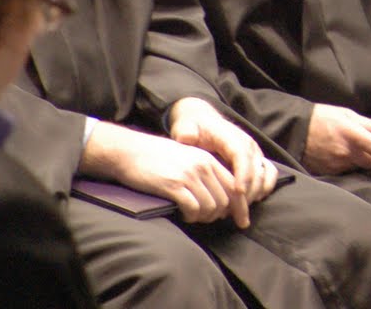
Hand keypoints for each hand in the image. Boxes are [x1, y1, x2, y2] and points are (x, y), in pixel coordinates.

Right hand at [83, 121, 245, 225]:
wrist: (130, 151)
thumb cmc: (157, 157)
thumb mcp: (188, 158)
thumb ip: (205, 172)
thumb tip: (221, 198)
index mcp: (209, 159)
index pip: (236, 185)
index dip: (240, 206)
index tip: (240, 220)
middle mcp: (203, 166)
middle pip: (226, 199)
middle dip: (219, 214)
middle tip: (207, 218)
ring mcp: (189, 175)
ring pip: (211, 206)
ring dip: (204, 217)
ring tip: (194, 217)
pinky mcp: (173, 185)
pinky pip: (193, 208)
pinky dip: (191, 217)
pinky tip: (185, 216)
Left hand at [170, 97, 277, 227]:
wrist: (204, 121)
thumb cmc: (194, 128)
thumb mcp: (186, 127)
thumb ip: (186, 133)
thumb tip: (187, 138)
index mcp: (231, 137)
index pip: (242, 155)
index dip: (242, 174)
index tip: (237, 193)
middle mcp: (247, 144)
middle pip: (255, 170)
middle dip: (247, 195)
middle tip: (237, 216)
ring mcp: (254, 152)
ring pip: (264, 175)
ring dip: (255, 195)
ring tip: (240, 214)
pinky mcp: (256, 160)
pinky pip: (269, 174)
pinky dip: (265, 188)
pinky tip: (253, 202)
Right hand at [301, 103, 370, 175]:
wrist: (294, 130)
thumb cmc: (323, 118)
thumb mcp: (347, 115)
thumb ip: (370, 124)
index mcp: (353, 135)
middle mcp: (347, 152)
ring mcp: (337, 164)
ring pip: (360, 167)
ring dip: (362, 162)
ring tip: (354, 150)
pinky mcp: (329, 172)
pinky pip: (346, 171)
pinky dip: (348, 165)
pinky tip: (341, 155)